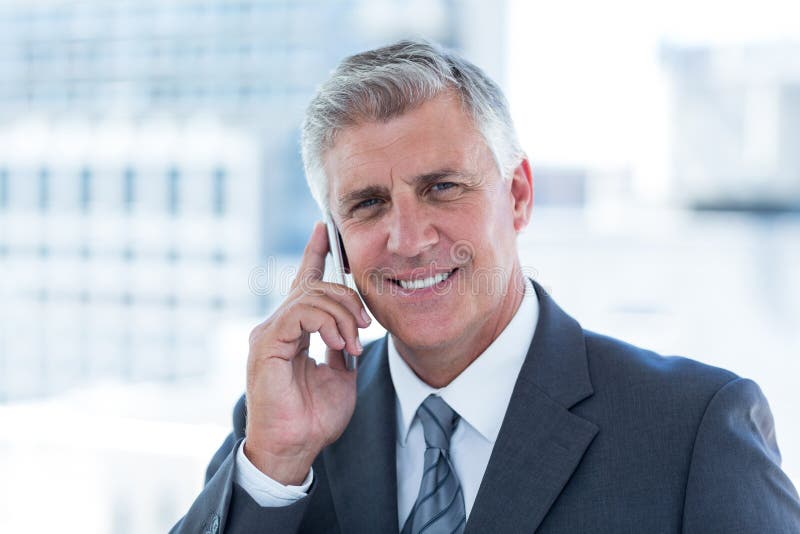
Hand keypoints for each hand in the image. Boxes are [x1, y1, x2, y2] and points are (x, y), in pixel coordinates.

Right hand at [243, 222, 369, 484]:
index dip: (315, 254)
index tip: (326, 229)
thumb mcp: (341, 374)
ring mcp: (268, 332)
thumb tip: (353, 325)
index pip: (303, 283)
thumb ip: (343, 344)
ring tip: (355, 342)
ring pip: (310, 295)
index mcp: (294, 331)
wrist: (295, 448)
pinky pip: (300, 313)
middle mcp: (277, 326)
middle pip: (315, 286)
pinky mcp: (266, 343)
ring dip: (343, 315)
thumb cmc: (315, 417)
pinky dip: (327, 322)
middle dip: (349, 299)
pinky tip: (340, 342)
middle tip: (368, 327)